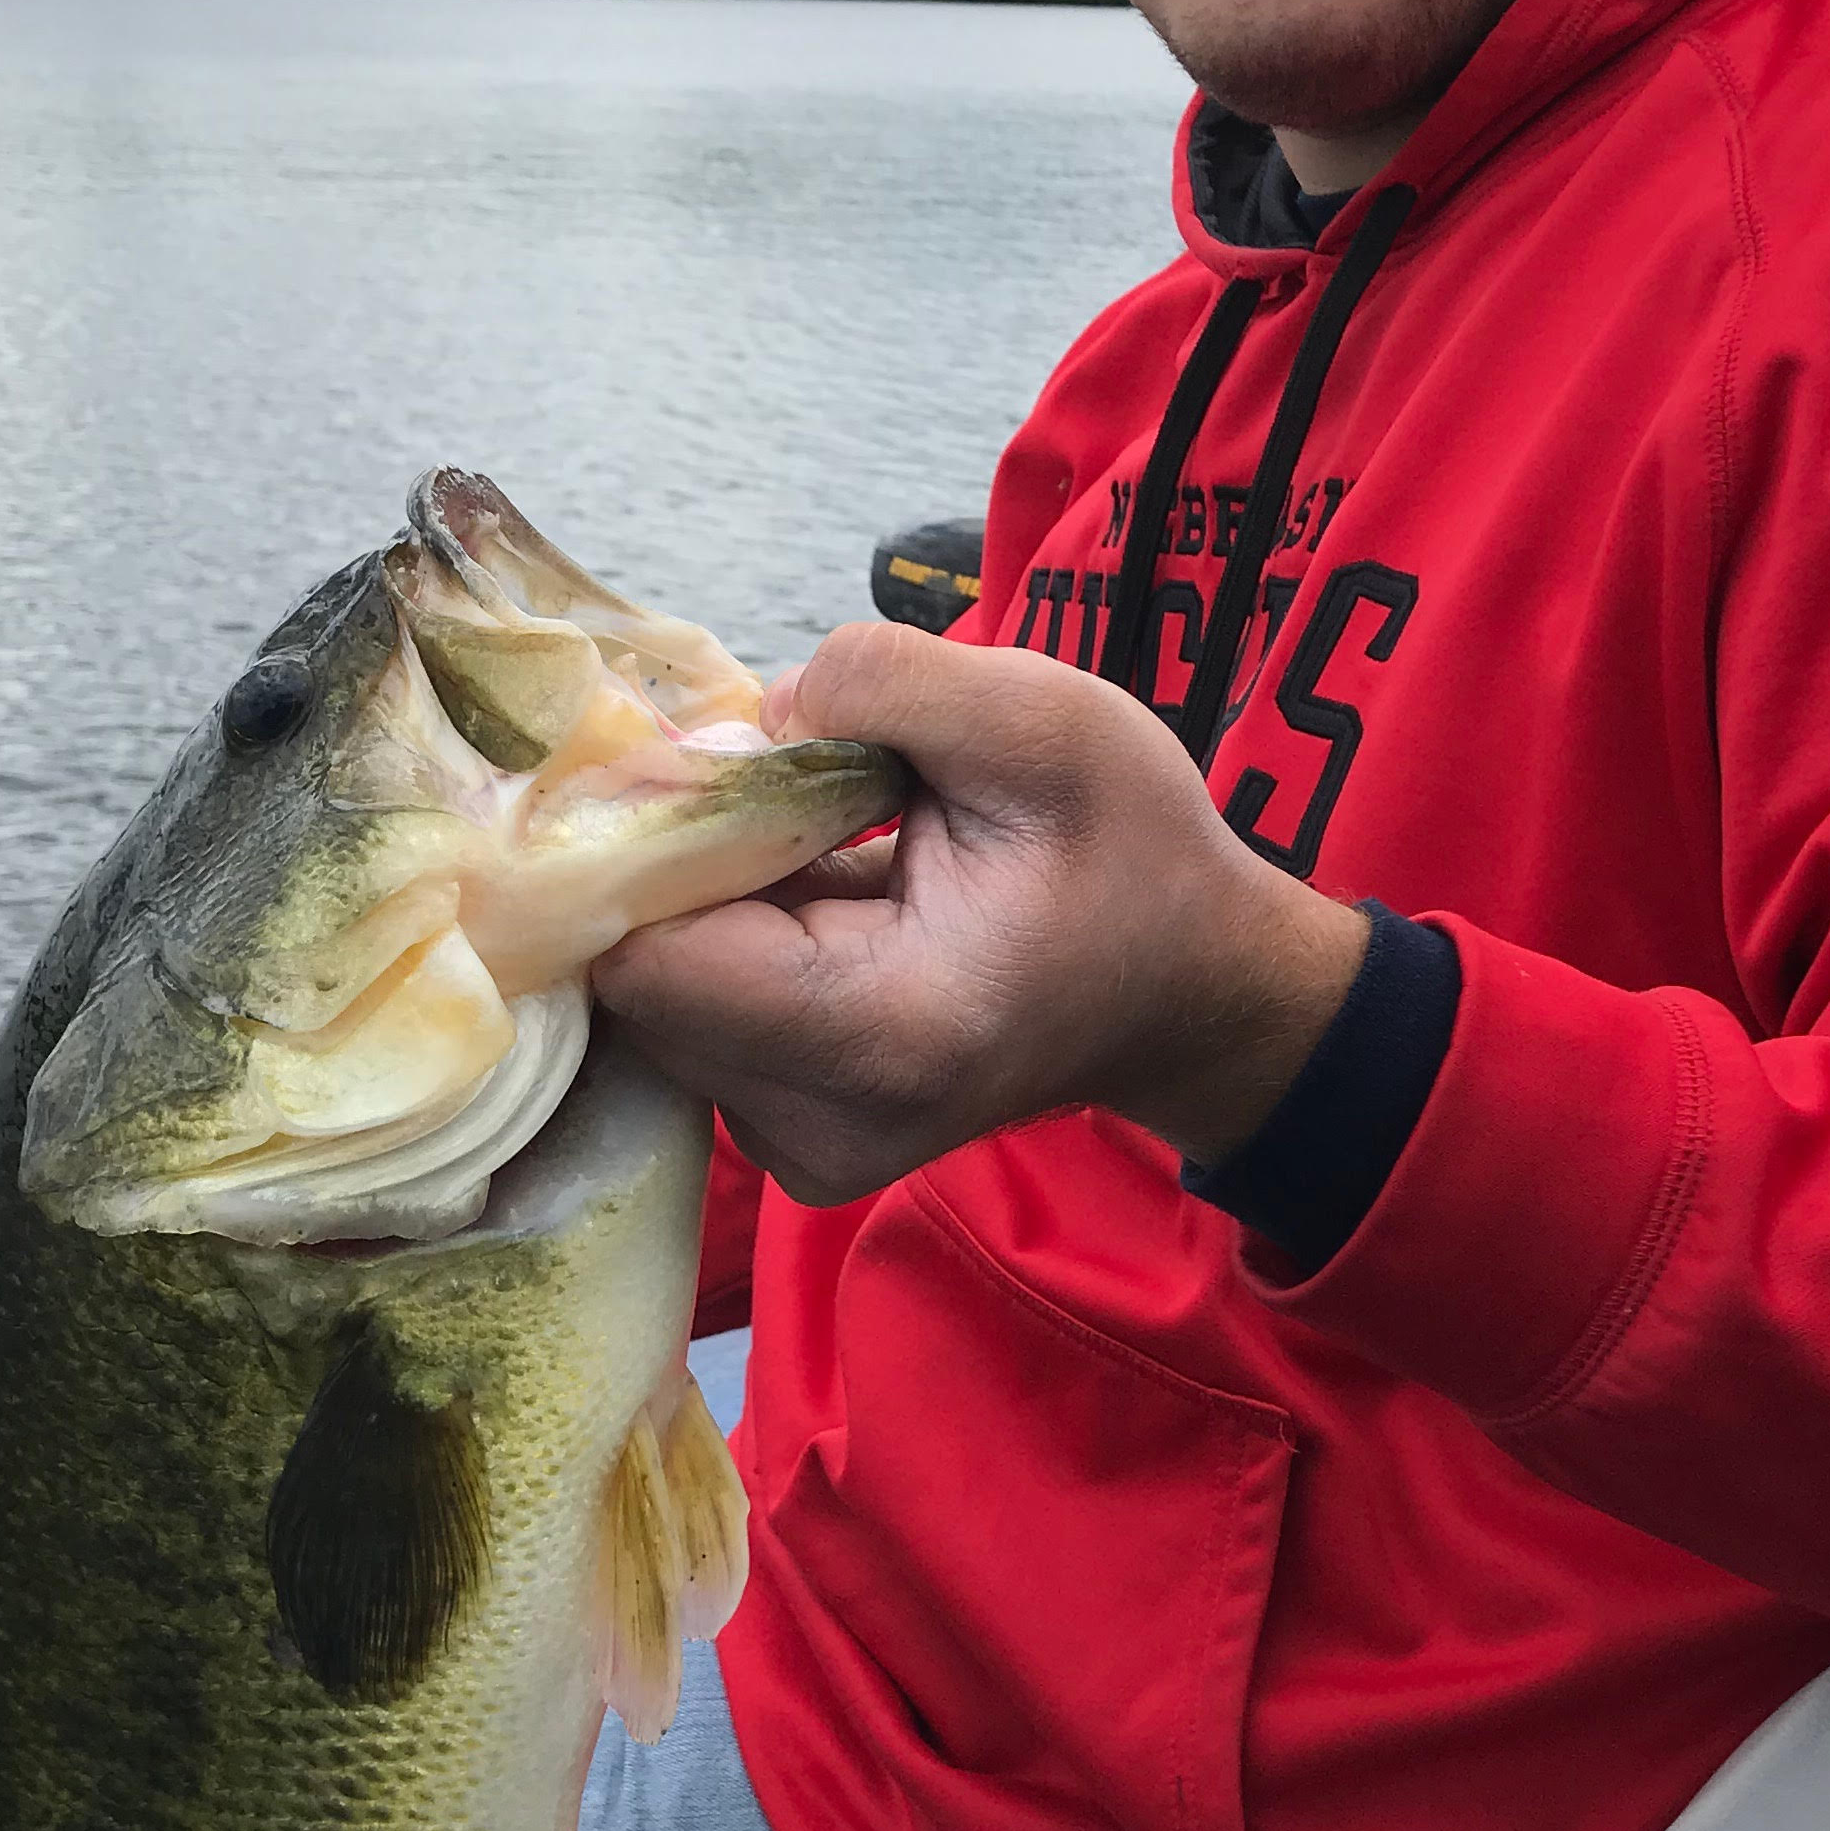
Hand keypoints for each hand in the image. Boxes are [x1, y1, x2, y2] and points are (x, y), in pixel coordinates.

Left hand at [591, 623, 1370, 1203]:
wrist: (1189, 988)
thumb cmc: (1132, 852)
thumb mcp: (1046, 720)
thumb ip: (882, 682)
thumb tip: (734, 718)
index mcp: (883, 1037)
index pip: (650, 959)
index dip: (654, 842)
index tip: (720, 761)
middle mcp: (818, 1126)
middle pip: (639, 980)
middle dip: (682, 863)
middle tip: (786, 789)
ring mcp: (794, 1148)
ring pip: (654, 997)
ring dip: (706, 898)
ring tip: (823, 846)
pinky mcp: (782, 1134)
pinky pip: (689, 1017)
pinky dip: (728, 939)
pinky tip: (815, 896)